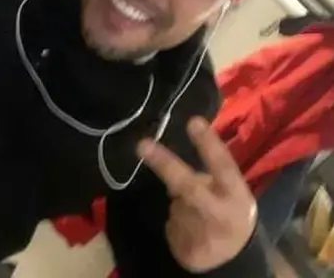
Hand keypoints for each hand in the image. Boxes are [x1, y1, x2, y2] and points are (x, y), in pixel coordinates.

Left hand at [138, 117, 256, 272]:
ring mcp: (201, 234)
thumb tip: (173, 161)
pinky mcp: (186, 250)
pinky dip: (176, 219)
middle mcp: (219, 213)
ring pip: (175, 203)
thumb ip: (211, 175)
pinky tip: (190, 226)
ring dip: (178, 201)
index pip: (224, 165)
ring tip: (195, 211)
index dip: (208, 145)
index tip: (193, 121)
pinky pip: (171, 222)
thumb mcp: (232, 190)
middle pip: (188, 186)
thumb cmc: (230, 209)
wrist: (234, 258)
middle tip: (141, 145)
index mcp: (236, 194)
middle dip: (165, 164)